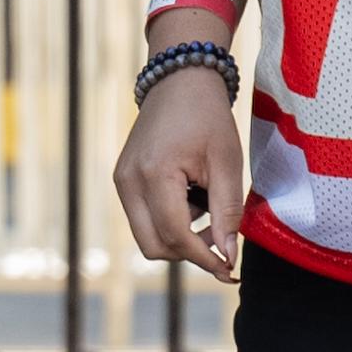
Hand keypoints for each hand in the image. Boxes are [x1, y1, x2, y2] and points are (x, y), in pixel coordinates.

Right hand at [111, 66, 247, 279]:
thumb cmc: (207, 117)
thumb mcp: (227, 164)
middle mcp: (128, 182)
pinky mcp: (122, 180)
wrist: (179, 82)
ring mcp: (121, 181)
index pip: (176, 236)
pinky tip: (190, 200)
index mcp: (154, 174)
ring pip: (146, 237)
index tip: (231, 270)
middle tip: (222, 240)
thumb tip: (229, 258)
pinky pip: (142, 219)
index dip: (205, 258)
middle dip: (190, 253)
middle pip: (154, 246)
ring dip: (179, 238)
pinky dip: (168, 222)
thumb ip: (228, 213)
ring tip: (206, 210)